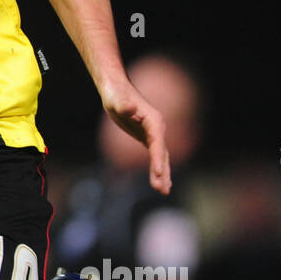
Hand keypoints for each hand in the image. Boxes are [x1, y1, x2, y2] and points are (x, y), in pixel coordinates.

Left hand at [100, 78, 171, 194]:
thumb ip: (123, 105)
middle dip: (162, 172)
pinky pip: (155, 155)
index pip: (157, 144)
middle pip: (162, 153)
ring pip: (161, 156)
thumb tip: (130, 108)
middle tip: (162, 190)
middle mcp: (158, 127)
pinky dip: (157, 167)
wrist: (116, 88)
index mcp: (154, 121)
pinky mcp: (147, 136)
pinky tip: (158, 179)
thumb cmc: (115, 94)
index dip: (157, 160)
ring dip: (163, 173)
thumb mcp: (116, 100)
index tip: (157, 174)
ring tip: (164, 191)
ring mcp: (154, 132)